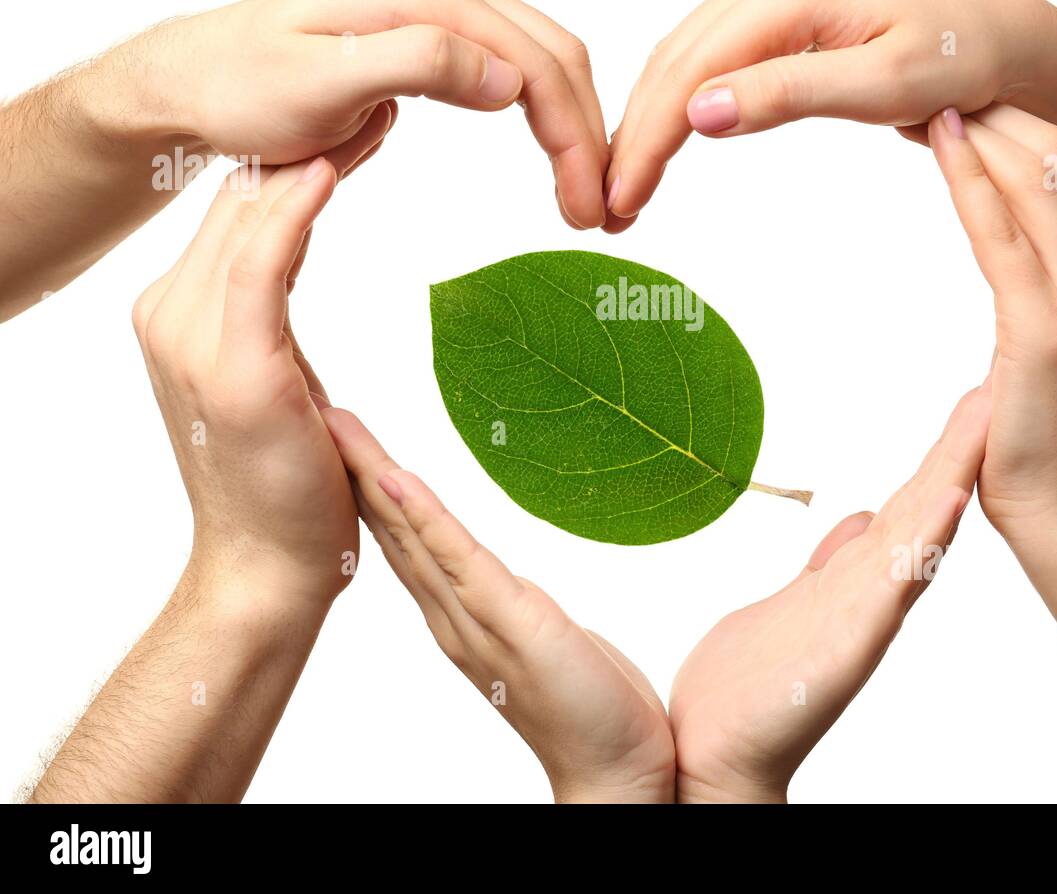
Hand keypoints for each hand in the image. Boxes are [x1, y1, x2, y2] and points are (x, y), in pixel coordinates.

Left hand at [106, 0, 608, 227]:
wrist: (196, 79)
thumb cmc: (244, 87)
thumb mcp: (323, 82)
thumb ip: (418, 65)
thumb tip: (510, 81)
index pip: (536, 62)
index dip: (574, 137)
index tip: (586, 208)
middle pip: (555, 55)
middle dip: (588, 136)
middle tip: (598, 214)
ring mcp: (442, 6)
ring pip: (542, 62)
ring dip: (574, 128)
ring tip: (583, 196)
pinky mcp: (435, 33)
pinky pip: (513, 70)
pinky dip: (545, 117)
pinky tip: (554, 157)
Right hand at [131, 117, 389, 607]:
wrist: (267, 569)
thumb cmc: (286, 478)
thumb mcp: (272, 375)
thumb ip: (264, 310)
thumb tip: (281, 252)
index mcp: (182, 311)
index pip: (241, 209)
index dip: (298, 153)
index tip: (359, 108)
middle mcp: (172, 311)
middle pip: (245, 200)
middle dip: (312, 138)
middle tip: (377, 82)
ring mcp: (192, 336)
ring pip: (251, 217)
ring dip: (313, 154)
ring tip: (374, 101)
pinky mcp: (232, 365)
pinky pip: (260, 265)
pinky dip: (293, 210)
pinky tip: (328, 163)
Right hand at [321, 408, 676, 802]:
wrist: (617, 769)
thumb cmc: (587, 703)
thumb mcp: (536, 634)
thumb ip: (503, 604)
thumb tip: (488, 576)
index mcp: (460, 615)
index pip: (405, 540)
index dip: (370, 487)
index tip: (341, 438)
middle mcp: (453, 618)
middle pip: (393, 532)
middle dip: (353, 472)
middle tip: (313, 413)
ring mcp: (477, 621)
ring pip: (413, 538)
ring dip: (374, 480)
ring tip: (337, 428)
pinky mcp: (513, 622)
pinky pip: (460, 562)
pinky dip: (425, 519)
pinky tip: (397, 482)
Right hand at [605, 0, 1056, 223]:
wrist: (1005, 35)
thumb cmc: (962, 57)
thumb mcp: (883, 86)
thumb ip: (790, 92)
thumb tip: (698, 113)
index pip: (689, 74)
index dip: (646, 143)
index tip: (617, 201)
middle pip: (672, 65)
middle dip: (634, 139)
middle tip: (606, 209)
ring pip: (681, 63)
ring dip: (649, 126)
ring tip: (625, 189)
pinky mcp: (778, 16)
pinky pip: (709, 61)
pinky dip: (679, 108)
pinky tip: (663, 147)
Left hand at [670, 383, 990, 802]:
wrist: (718, 753)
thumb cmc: (751, 686)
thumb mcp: (795, 603)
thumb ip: (831, 565)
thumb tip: (856, 523)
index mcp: (855, 580)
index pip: (907, 503)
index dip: (943, 451)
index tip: (975, 398)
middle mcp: (869, 594)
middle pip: (922, 506)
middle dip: (960, 445)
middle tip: (999, 382)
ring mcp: (863, 617)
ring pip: (918, 532)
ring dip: (952, 473)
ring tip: (987, 417)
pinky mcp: (846, 646)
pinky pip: (891, 583)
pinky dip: (922, 540)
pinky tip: (948, 499)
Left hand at [926, 104, 1056, 550]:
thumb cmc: (1041, 431)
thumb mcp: (1051, 340)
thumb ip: (1038, 284)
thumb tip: (1003, 246)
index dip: (1016, 118)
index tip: (959, 89)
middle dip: (997, 105)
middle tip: (933, 71)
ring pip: (1039, 178)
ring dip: (980, 126)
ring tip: (925, 88)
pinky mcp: (1045, 327)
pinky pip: (1003, 232)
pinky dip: (968, 177)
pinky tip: (938, 140)